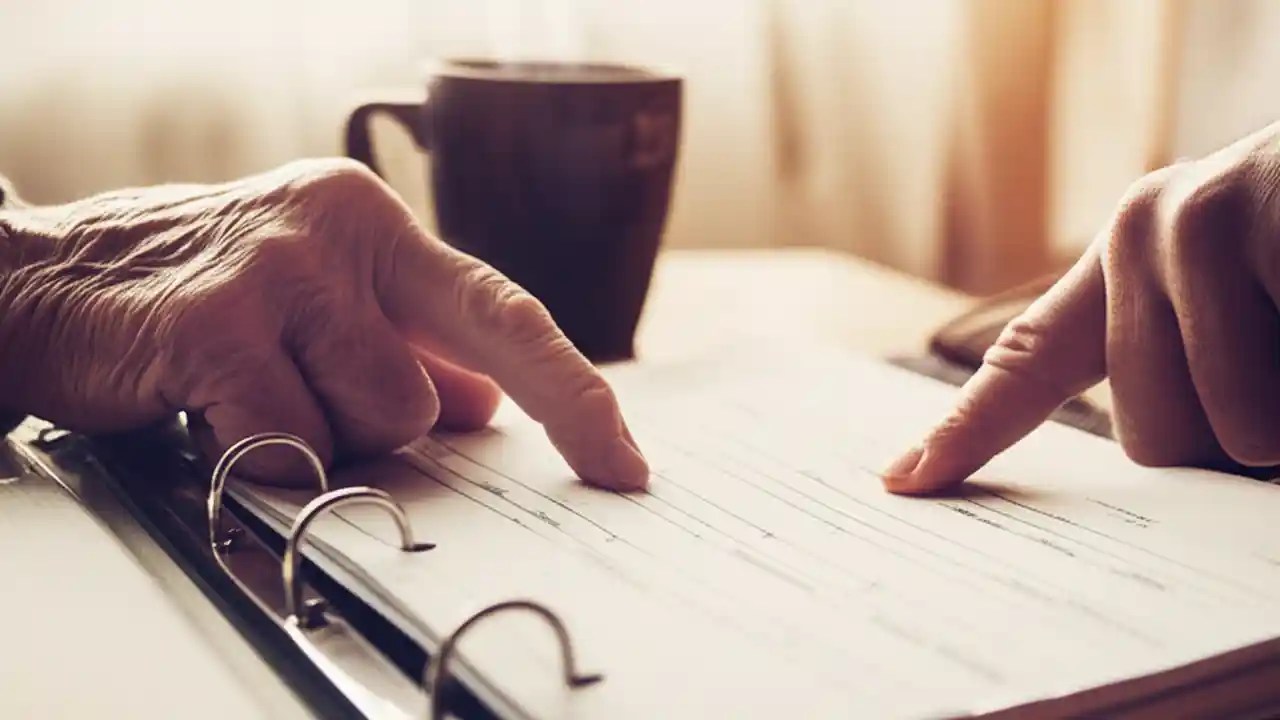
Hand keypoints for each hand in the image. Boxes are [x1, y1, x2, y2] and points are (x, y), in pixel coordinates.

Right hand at [0, 159, 648, 488]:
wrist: (53, 278)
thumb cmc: (205, 297)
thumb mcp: (324, 303)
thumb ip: (412, 349)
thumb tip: (486, 407)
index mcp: (381, 227)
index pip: (510, 314)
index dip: (575, 396)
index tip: (622, 462)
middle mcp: (341, 231)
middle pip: (430, 395)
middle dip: (379, 427)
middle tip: (305, 393)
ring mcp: (277, 273)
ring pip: (370, 423)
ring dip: (314, 437)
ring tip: (250, 390)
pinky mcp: (212, 326)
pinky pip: (286, 445)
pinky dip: (257, 455)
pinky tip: (210, 407)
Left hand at [883, 122, 1279, 493]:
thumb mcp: (1257, 327)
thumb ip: (1199, 381)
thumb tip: (1161, 462)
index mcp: (1135, 266)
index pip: (1031, 365)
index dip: (969, 431)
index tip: (903, 482)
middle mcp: (1143, 234)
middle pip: (1148, 439)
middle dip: (1239, 452)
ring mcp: (1188, 220)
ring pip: (1219, 429)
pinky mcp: (1242, 213)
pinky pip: (1263, 402)